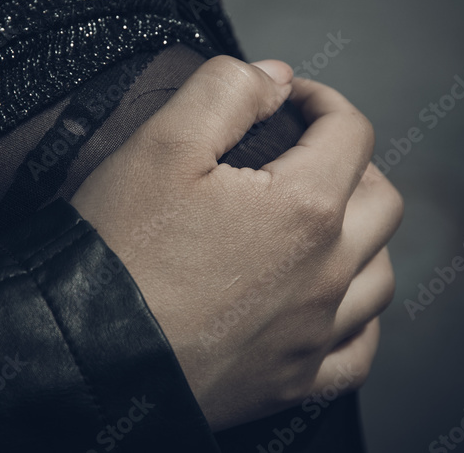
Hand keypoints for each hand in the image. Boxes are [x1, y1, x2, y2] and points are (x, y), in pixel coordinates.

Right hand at [70, 55, 400, 429]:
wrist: (82, 354)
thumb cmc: (118, 250)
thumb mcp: (161, 141)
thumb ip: (227, 89)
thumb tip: (276, 79)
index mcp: (304, 210)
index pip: (351, 134)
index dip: (322, 101)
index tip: (288, 101)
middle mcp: (324, 276)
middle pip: (382, 203)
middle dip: (353, 165)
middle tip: (307, 154)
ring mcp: (311, 336)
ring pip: (378, 278)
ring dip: (363, 239)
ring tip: (323, 224)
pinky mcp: (290, 384)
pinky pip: (355, 355)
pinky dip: (356, 322)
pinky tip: (332, 308)